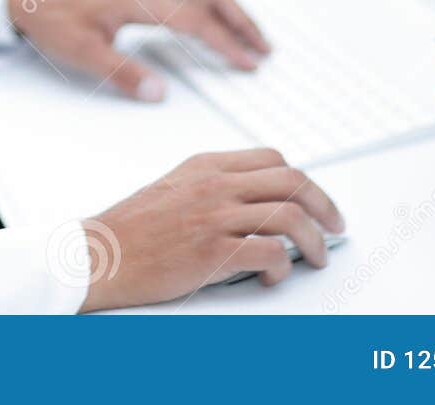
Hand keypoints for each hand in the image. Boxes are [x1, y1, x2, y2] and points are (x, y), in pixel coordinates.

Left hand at [7, 0, 269, 99]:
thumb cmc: (53, 19)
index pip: (193, 18)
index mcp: (136, 0)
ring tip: (251, 37)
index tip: (247, 62)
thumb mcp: (81, 53)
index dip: (224, 41)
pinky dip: (214, 3)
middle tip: (263, 50)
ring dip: (231, 7)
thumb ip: (121, 73)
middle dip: (241, 19)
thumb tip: (158, 93)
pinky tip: (219, 23)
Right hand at [79, 149, 343, 311]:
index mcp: (207, 165)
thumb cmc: (132, 229)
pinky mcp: (212, 251)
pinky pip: (271, 252)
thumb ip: (214, 187)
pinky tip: (275, 274)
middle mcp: (215, 184)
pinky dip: (284, 266)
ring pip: (290, 215)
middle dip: (325, 206)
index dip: (304, 182)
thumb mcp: (175, 188)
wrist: (100, 253)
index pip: (274, 160)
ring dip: (314, 240)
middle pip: (293, 181)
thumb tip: (258, 204)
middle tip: (334, 227)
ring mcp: (215, 215)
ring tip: (315, 257)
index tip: (317, 203)